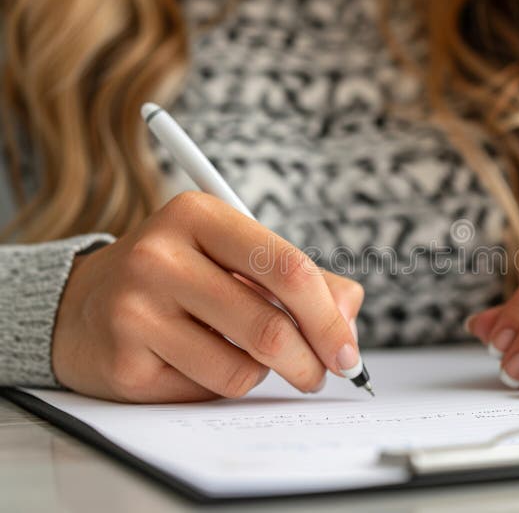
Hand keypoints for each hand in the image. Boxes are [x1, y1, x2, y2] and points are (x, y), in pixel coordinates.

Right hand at [52, 192, 363, 401]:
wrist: (83, 306)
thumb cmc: (180, 278)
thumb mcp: (237, 257)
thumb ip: (303, 280)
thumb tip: (348, 317)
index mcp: (198, 215)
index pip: (287, 267)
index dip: (328, 318)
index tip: (347, 351)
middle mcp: (160, 256)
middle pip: (269, 327)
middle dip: (311, 362)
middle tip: (321, 374)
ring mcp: (135, 309)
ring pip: (242, 368)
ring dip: (263, 374)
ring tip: (246, 356)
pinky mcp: (123, 361)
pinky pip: (207, 390)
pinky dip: (222, 384)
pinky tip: (198, 361)